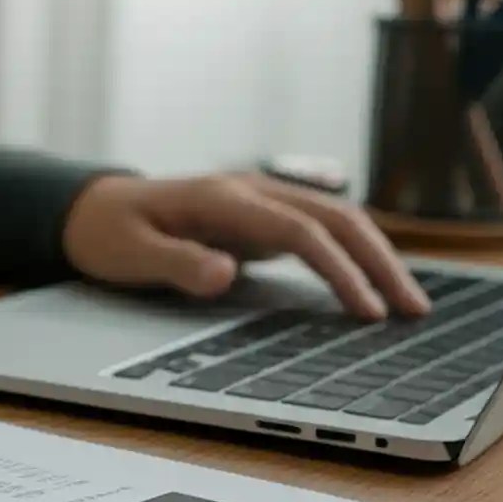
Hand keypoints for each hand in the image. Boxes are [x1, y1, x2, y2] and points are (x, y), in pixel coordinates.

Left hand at [61, 173, 430, 319]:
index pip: (299, 230)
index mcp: (221, 197)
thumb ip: (176, 264)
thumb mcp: (128, 254)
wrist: (89, 210)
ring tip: (407, 304)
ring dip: (374, 257)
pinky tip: (369, 288)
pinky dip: (351, 257)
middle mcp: (248, 192)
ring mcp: (257, 203)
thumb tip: (226, 272)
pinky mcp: (257, 221)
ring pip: (335, 221)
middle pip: (334, 218)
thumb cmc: (106, 233)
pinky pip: (318, 234)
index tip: (364, 308)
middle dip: (379, 261)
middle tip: (413, 309)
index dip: (338, 268)